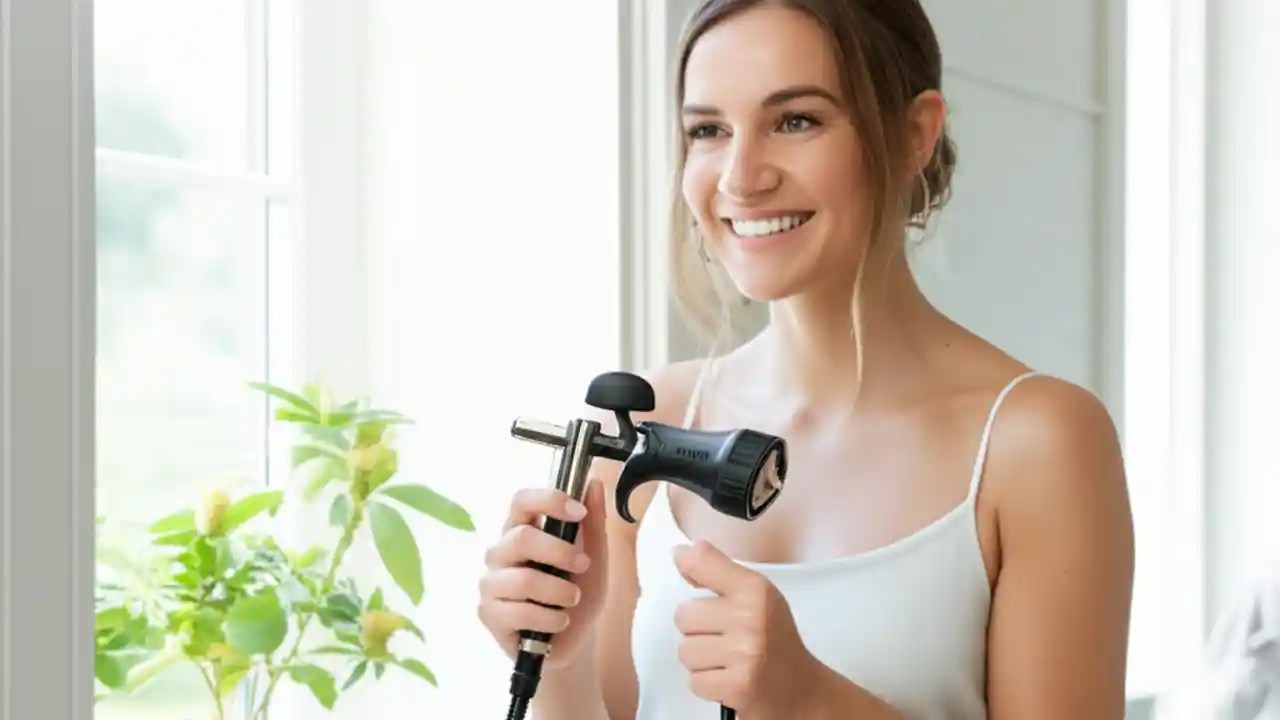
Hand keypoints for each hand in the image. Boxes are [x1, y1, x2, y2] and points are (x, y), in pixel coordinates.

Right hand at [476, 480, 607, 668]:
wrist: (573, 641)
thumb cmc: (577, 593)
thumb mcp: (596, 557)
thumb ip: (594, 522)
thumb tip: (593, 483)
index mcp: (522, 529)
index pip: (521, 501)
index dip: (549, 500)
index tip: (579, 512)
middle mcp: (500, 551)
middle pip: (521, 537)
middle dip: (560, 552)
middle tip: (584, 565)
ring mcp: (491, 582)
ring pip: (523, 579)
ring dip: (559, 592)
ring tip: (572, 600)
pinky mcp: (488, 613)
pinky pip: (519, 611)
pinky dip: (550, 618)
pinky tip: (558, 622)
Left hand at [672, 540, 821, 717]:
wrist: (802, 688)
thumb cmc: (775, 639)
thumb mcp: (755, 594)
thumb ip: (716, 570)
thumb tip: (680, 553)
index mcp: (755, 591)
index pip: (703, 562)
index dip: (689, 567)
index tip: (683, 560)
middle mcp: (751, 618)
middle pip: (683, 616)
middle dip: (698, 630)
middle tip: (725, 636)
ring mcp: (745, 654)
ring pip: (685, 651)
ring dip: (701, 660)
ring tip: (727, 659)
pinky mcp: (737, 687)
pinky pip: (694, 681)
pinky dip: (708, 684)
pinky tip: (728, 677)